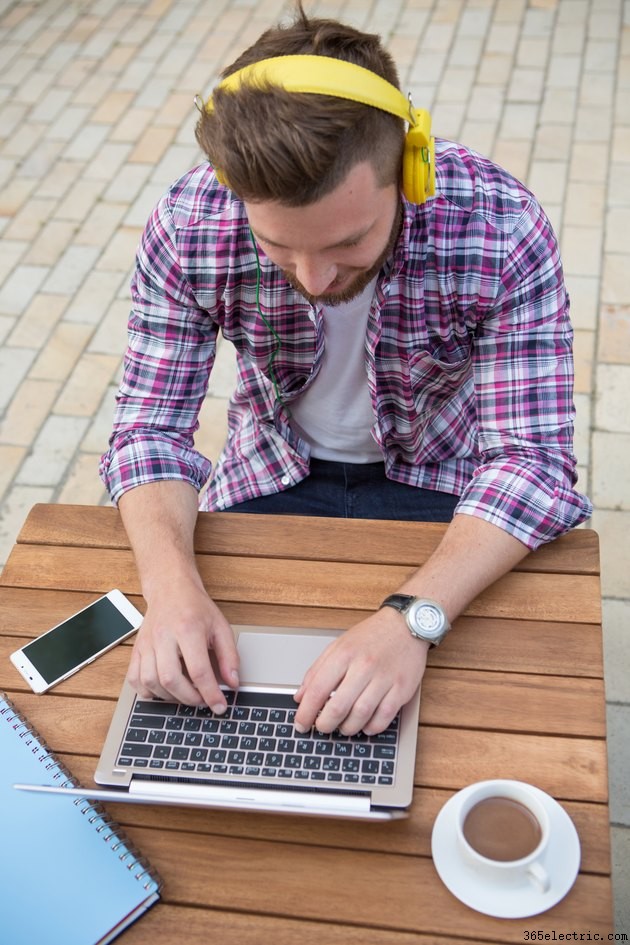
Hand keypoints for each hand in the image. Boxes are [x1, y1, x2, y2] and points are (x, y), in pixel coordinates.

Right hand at [126, 579, 238, 711]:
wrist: (170, 589)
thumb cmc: (195, 607)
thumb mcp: (221, 626)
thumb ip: (229, 656)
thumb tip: (233, 683)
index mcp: (188, 629)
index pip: (198, 670)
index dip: (210, 693)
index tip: (219, 706)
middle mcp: (164, 636)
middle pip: (170, 679)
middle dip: (189, 698)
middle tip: (203, 701)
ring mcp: (147, 643)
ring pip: (150, 681)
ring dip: (169, 697)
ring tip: (185, 695)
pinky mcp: (136, 648)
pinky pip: (134, 679)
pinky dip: (147, 691)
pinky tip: (162, 690)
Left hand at [293, 608, 428, 735]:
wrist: (406, 625)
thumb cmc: (371, 636)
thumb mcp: (338, 645)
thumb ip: (317, 671)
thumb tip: (301, 697)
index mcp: (344, 654)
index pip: (318, 689)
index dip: (306, 712)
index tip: (300, 723)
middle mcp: (364, 666)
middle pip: (338, 707)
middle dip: (324, 725)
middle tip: (321, 727)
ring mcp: (384, 679)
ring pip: (360, 716)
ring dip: (347, 728)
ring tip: (342, 727)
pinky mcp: (402, 689)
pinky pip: (384, 718)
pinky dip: (371, 727)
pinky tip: (365, 725)